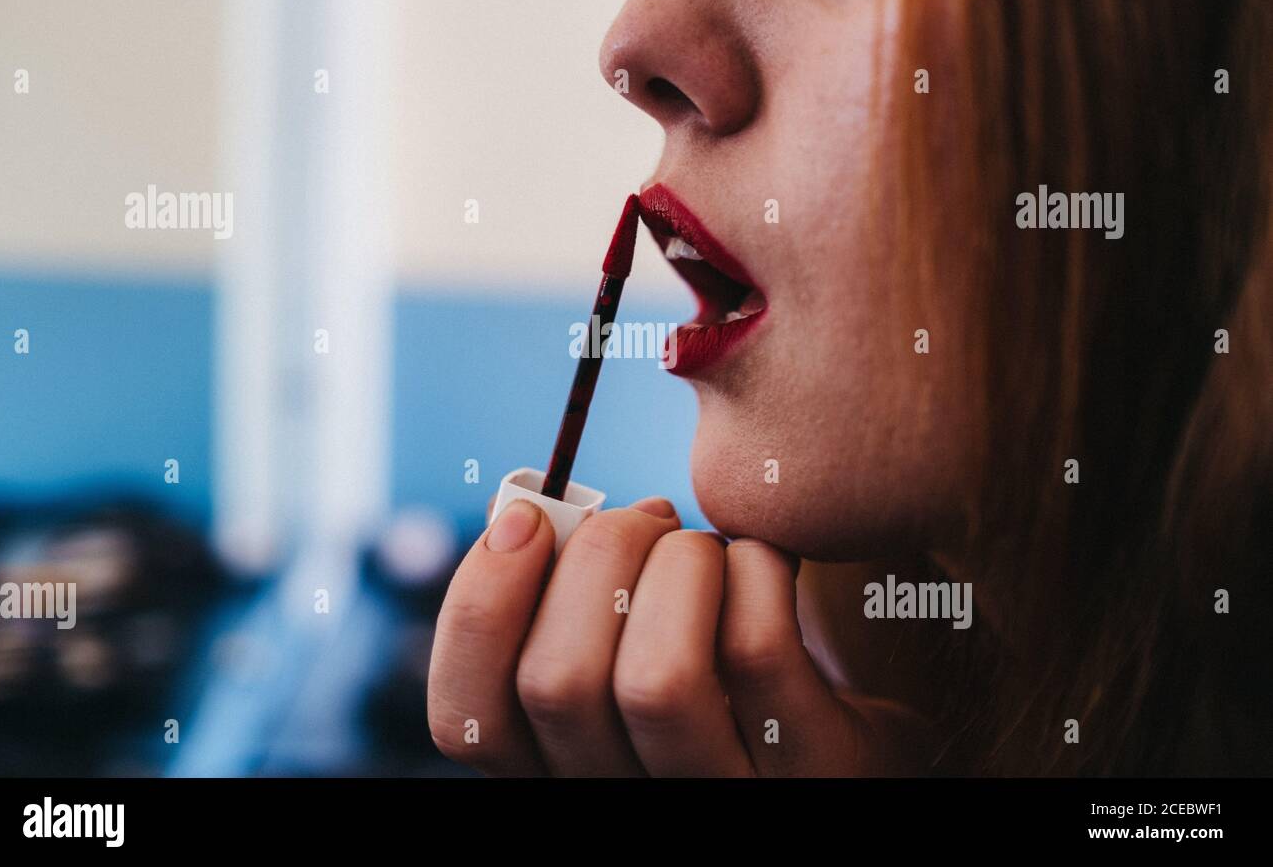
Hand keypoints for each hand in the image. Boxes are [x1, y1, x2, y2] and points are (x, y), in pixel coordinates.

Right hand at [427, 497, 927, 775]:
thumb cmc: (719, 669)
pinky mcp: (816, 769)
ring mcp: (724, 799)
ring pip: (658, 679)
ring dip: (676, 565)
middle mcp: (628, 802)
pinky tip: (766, 560)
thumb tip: (529, 515)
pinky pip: (759, 649)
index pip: (467, 720)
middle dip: (595, 556)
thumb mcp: (627, 648)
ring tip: (703, 546)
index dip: (478, 606)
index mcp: (565, 771)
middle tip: (645, 517)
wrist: (850, 746)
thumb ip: (569, 602)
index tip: (523, 521)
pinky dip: (755, 568)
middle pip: (558, 684)